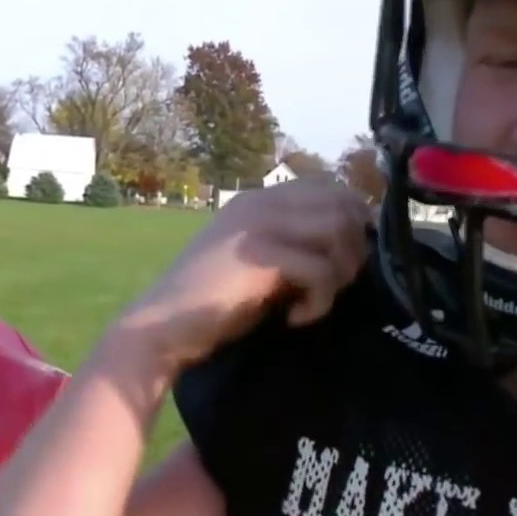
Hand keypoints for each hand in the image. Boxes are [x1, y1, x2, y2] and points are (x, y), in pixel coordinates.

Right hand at [110, 179, 372, 376]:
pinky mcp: (260, 255)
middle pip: (343, 204)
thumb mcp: (259, 262)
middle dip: (353, 249)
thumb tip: (354, 246)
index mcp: (261, 200)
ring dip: (340, 272)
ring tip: (316, 301)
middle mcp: (262, 202)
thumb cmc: (212, 303)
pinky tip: (296, 318)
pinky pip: (321, 269)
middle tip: (334, 286)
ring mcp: (259, 224)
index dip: (353, 222)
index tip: (345, 263)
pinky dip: (319, 301)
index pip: (330, 187)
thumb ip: (295, 244)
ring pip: (338, 229)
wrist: (162, 328)